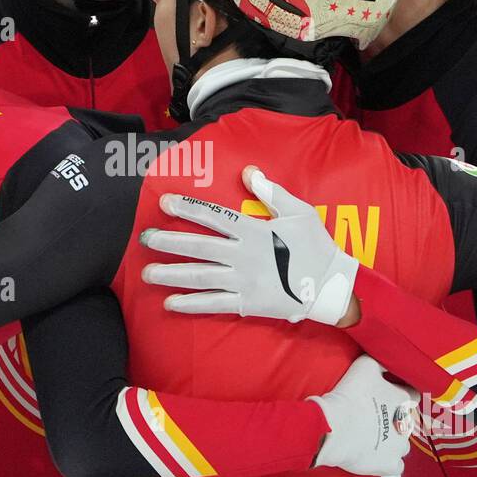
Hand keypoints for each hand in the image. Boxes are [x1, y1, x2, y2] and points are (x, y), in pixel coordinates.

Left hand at [139, 164, 357, 324]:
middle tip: (144, 239)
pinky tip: (170, 303)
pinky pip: (213, 304)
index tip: (165, 203)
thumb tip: (247, 172)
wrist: (332, 285)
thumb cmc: (316, 246)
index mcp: (254, 231)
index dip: (188, 209)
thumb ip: (270, 192)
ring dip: (172, 274)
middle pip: (199, 247)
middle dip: (169, 242)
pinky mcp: (247, 303)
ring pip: (201, 276)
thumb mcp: (299, 212)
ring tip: (147, 273)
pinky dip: (191, 304)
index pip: (214, 217)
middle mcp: (244, 255)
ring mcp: (243, 281)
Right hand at [311, 356, 417, 475]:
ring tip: (371, 438)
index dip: (398, 395)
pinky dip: (387, 461)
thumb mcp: (365, 365)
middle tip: (372, 418)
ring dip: (391, 441)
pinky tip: (375, 455)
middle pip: (406, 421)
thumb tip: (389, 358)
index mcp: (404, 400)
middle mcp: (407, 424)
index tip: (385, 397)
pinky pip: (397, 465)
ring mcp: (399, 446)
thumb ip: (382, 362)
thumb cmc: (348, 395)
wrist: (333, 426)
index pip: (413, 395)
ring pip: (402, 444)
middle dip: (393, 420)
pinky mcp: (390, 465)